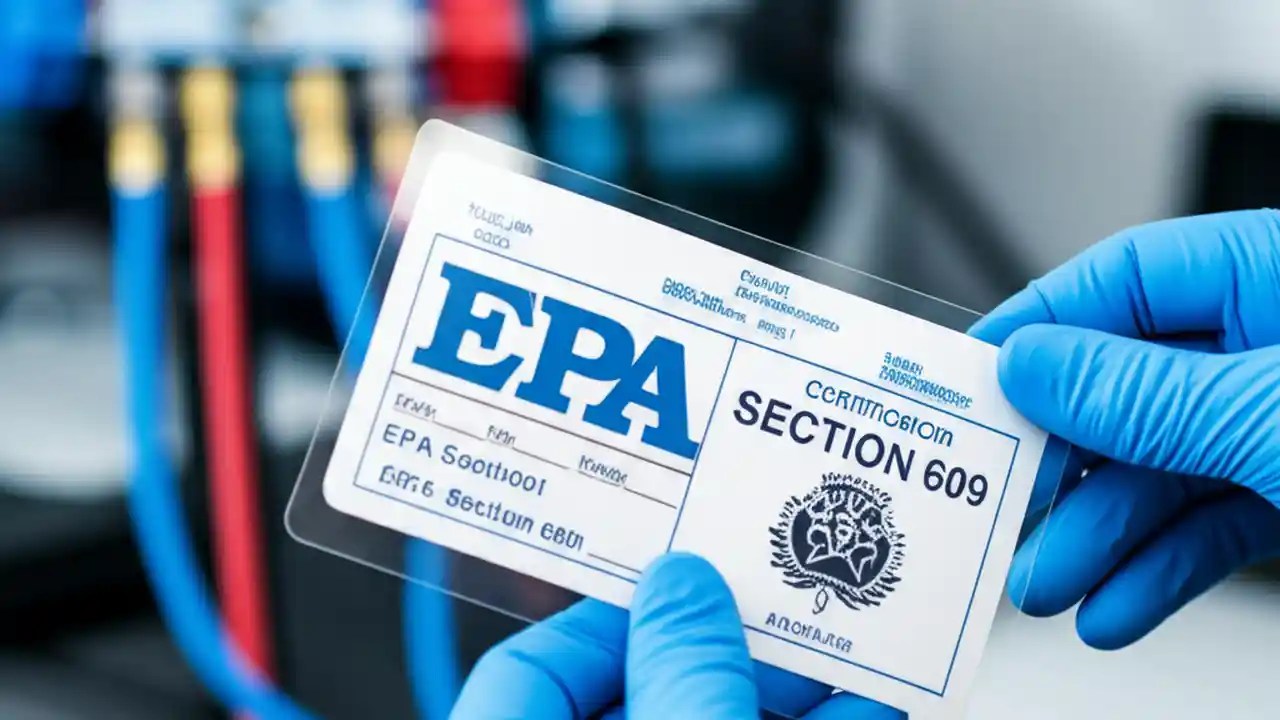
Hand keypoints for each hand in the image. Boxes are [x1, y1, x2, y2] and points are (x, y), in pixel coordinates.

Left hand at [450, 553, 902, 718]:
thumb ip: (680, 677)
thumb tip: (681, 587)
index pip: (529, 674)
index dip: (608, 614)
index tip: (680, 576)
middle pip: (640, 696)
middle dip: (726, 641)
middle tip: (780, 586)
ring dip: (786, 689)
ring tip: (845, 634)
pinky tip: (869, 705)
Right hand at [970, 209, 1279, 649]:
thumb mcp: (1267, 414)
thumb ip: (1143, 393)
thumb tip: (1028, 364)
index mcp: (1274, 276)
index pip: (1123, 281)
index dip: (1036, 328)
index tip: (968, 380)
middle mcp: (1271, 346)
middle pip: (1129, 391)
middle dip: (1064, 468)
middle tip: (1000, 509)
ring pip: (1165, 471)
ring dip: (1099, 537)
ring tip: (1048, 584)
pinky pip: (1214, 524)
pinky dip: (1162, 570)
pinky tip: (1118, 607)